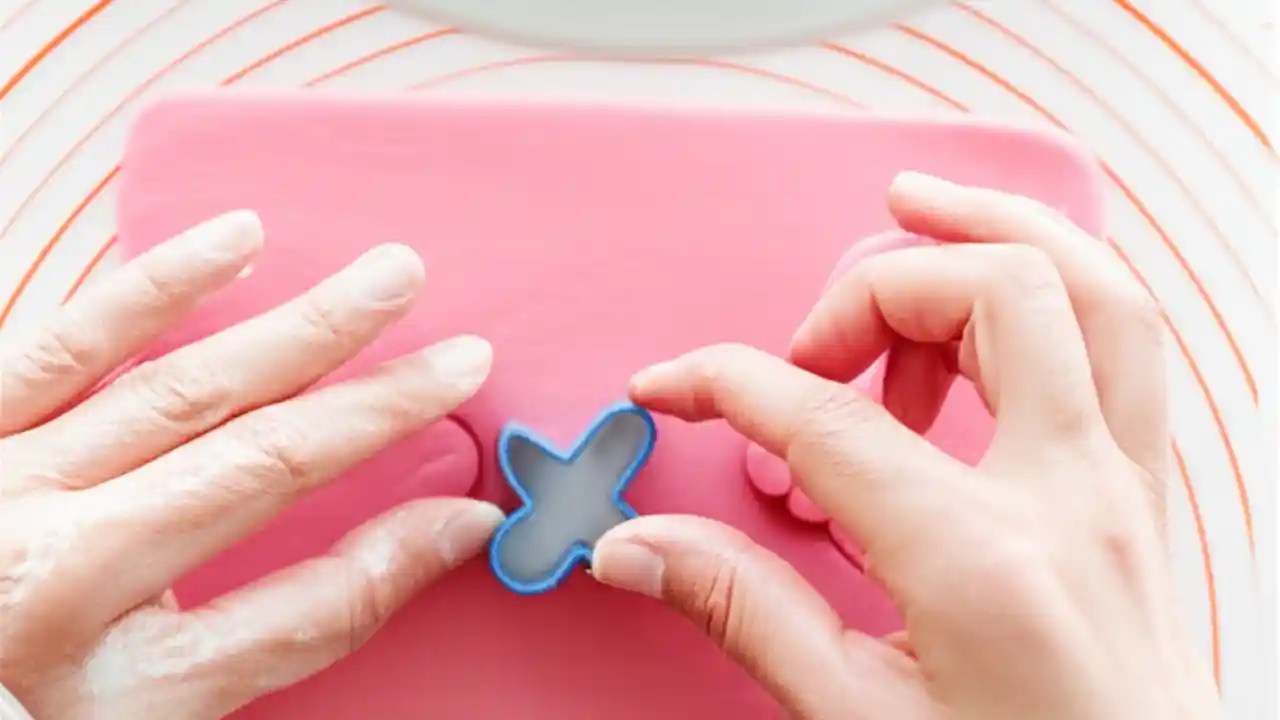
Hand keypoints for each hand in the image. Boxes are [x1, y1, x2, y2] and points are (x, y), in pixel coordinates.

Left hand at [0, 212, 501, 718]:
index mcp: (101, 656)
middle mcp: (44, 555)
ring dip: (291, 329)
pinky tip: (232, 240)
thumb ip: (300, 623)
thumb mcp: (160, 707)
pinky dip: (153, 287)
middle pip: (249, 460)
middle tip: (460, 351)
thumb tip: (439, 540)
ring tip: (383, 280)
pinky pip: (63, 340)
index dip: (398, 554)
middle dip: (370, 402)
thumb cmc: (37, 708)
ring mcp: (1, 476)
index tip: (476, 502)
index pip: (297, 593)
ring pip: (172, 385)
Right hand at [593, 174, 1221, 718]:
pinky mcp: (1140, 493)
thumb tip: (638, 544)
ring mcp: (1120, 486)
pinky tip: (990, 306)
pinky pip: (1124, 340)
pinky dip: (1059, 282)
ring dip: (997, 230)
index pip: (825, 418)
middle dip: (878, 284)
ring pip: (1092, 287)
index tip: (671, 388)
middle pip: (993, 295)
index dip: (723, 382)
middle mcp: (1069, 496)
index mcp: (980, 560)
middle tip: (808, 343)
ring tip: (914, 218)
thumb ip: (745, 612)